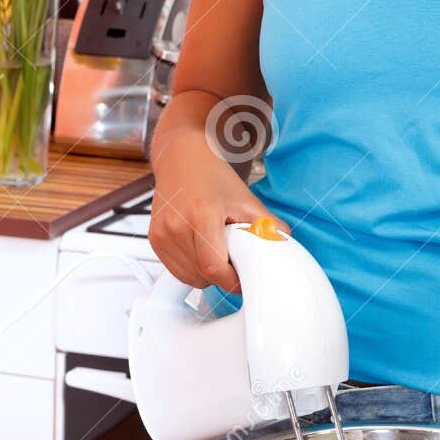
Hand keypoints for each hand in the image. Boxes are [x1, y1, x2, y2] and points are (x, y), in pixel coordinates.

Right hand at [149, 135, 289, 292]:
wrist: (183, 158)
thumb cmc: (213, 177)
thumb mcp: (246, 199)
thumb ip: (268, 225)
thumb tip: (284, 247)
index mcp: (201, 214)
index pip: (214, 268)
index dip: (232, 281)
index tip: (243, 278)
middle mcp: (176, 225)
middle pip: (203, 275)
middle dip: (222, 275)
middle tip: (232, 255)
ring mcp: (162, 234)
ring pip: (189, 277)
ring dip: (206, 273)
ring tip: (215, 248)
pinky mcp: (155, 240)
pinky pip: (176, 271)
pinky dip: (191, 268)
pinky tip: (200, 248)